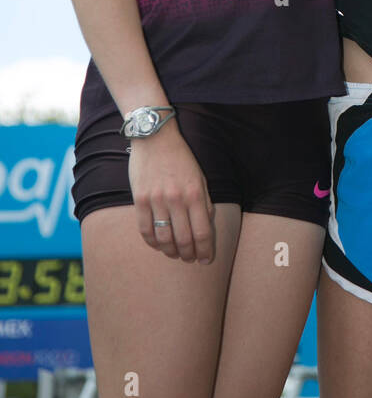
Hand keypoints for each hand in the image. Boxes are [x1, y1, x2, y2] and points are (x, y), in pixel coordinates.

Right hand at [128, 123, 215, 262]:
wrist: (155, 138)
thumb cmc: (181, 158)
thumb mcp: (200, 177)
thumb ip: (204, 202)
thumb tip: (206, 226)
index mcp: (195, 194)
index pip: (203, 232)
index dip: (205, 250)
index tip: (206, 260)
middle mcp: (176, 199)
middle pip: (184, 240)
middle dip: (189, 255)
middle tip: (190, 259)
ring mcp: (156, 200)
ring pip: (164, 239)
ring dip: (171, 252)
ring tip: (175, 254)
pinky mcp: (139, 200)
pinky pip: (145, 230)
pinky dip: (152, 243)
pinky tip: (158, 245)